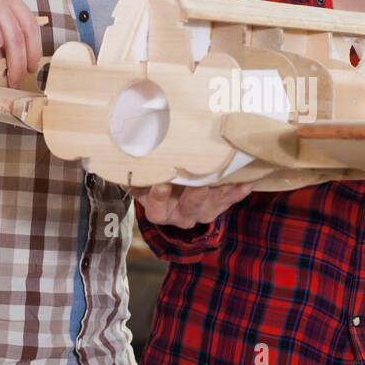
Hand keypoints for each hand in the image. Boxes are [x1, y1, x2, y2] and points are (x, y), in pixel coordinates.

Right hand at [134, 182, 253, 228]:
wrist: (170, 193)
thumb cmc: (152, 180)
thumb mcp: (139, 180)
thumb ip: (132, 170)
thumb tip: (117, 149)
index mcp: (158, 210)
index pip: (156, 208)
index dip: (158, 197)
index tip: (161, 182)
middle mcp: (180, 215)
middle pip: (189, 208)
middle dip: (196, 193)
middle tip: (201, 179)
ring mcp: (201, 212)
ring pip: (212, 205)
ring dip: (221, 191)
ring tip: (229, 176)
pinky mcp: (217, 206)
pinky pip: (229, 200)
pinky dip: (238, 191)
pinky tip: (247, 181)